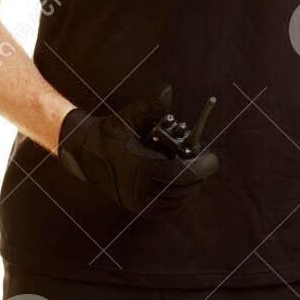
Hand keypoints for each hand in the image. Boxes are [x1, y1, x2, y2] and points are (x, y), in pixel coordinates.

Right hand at [58, 85, 218, 215]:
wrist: (88, 155)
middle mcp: (140, 191)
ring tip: (193, 168)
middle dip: (198, 173)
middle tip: (203, 160)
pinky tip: (183, 182)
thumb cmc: (111, 133)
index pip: (183, 175)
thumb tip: (167, 90)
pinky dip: (181, 195)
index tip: (212, 157)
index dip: (202, 167)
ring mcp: (140, 204)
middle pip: (185, 188)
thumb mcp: (129, 117)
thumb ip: (150, 105)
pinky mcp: (140, 210)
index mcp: (141, 169)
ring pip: (179, 199)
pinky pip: (170, 207)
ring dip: (191, 184)